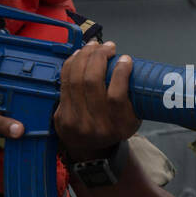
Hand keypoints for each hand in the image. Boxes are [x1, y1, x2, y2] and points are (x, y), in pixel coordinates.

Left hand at [53, 41, 140, 161]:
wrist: (92, 150)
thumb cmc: (116, 128)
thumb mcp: (133, 119)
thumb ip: (134, 97)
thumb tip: (132, 64)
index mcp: (117, 128)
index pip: (116, 96)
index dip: (120, 73)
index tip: (125, 58)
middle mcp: (94, 126)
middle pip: (92, 82)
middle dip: (99, 57)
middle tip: (108, 47)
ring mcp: (74, 122)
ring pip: (75, 79)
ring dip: (85, 56)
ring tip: (94, 46)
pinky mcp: (61, 116)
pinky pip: (64, 82)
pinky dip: (71, 64)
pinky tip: (80, 54)